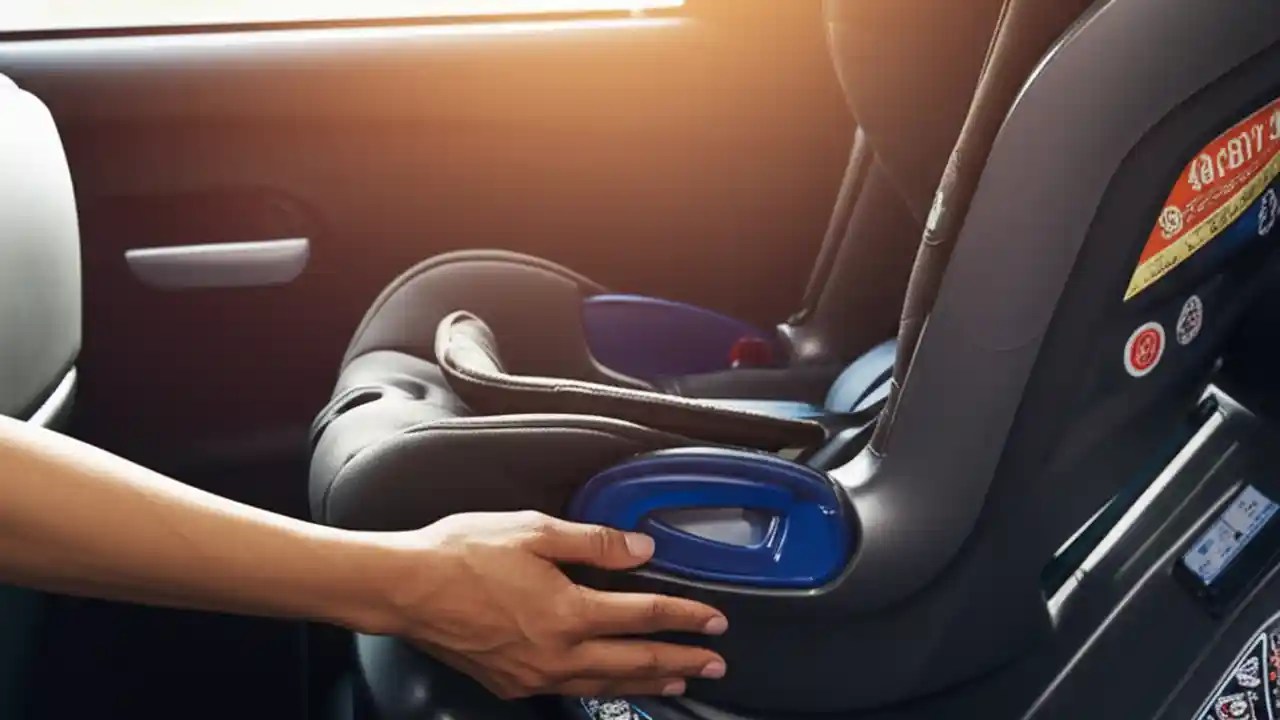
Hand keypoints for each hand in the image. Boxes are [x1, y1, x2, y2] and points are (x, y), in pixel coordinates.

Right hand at [376, 511, 728, 699]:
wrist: (405, 588)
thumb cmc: (463, 552)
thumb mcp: (534, 530)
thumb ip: (594, 543)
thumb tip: (643, 549)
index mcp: (568, 612)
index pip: (644, 616)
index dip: (685, 617)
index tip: (716, 620)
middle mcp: (557, 653)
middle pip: (634, 661)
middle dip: (681, 660)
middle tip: (717, 664)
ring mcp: (534, 675)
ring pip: (606, 685)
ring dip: (647, 682)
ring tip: (677, 681)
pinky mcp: (511, 683)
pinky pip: (570, 691)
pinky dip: (602, 689)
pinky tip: (610, 685)